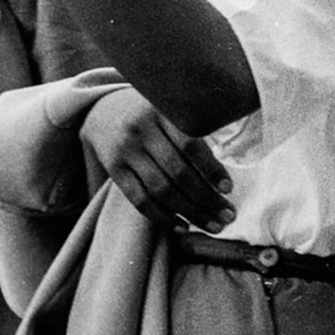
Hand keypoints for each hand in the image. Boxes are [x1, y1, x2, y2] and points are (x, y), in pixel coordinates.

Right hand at [81, 87, 233, 232]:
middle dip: (206, 199)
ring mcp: (125, 151)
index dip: (211, 169)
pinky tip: (182, 226)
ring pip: (160, 190)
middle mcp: (140, 131)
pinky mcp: (113, 169)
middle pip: (177, 172)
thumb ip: (194, 126)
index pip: (189, 144)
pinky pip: (139, 199)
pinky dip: (162, 217)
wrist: (103, 111)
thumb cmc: (152, 114)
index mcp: (160, 113)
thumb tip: (231, 160)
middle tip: (228, 216)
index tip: (228, 189)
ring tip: (213, 225)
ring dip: (190, 212)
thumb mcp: (170, 107)